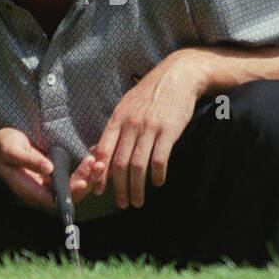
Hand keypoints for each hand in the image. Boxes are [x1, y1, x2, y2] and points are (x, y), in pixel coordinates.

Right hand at [0, 128, 105, 211]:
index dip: (70, 192)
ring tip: (99, 161)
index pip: (54, 198)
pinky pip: (73, 177)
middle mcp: (41, 191)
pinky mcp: (54, 177)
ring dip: (88, 176)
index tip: (83, 182)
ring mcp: (49, 185)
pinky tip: (93, 157)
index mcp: (29, 190)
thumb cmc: (3, 148)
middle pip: (68, 195)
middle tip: (97, 165)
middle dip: (86, 181)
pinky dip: (85, 170)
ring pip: (73, 187)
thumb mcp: (11, 150)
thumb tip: (49, 168)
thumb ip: (29, 160)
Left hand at [87, 53, 202, 208]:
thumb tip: (102, 151)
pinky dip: (157, 175)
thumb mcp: (128, 105)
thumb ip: (116, 128)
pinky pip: (159, 159)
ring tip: (138, 201)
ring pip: (138, 165)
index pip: (104, 151)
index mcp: (118, 118)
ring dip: (137, 188)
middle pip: (120, 163)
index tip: (99, 190)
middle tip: (122, 203)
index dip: (101, 174)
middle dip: (119, 188)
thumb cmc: (151, 93)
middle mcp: (131, 124)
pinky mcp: (168, 130)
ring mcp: (150, 127)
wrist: (178, 75)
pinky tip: (157, 183)